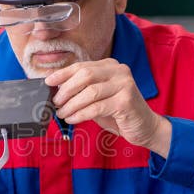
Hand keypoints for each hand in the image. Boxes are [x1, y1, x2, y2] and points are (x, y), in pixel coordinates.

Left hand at [45, 59, 170, 156]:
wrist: (145, 127)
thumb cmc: (118, 112)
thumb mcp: (98, 97)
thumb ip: (82, 90)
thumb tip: (57, 91)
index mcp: (111, 66)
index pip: (82, 66)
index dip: (63, 73)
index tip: (48, 82)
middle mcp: (119, 71)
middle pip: (85, 75)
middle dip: (66, 90)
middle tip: (55, 102)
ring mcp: (125, 85)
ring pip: (89, 92)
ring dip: (71, 105)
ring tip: (62, 113)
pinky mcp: (126, 101)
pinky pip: (96, 107)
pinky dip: (80, 114)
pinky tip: (72, 119)